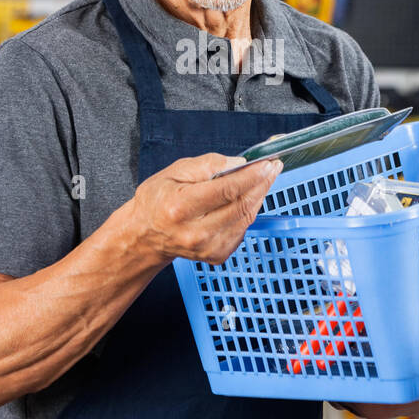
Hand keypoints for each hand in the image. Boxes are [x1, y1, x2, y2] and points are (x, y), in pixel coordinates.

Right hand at [125, 154, 281, 266]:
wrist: (146, 235)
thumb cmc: (157, 200)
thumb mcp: (174, 171)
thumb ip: (207, 165)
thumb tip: (238, 164)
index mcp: (180, 207)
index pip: (226, 190)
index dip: (251, 176)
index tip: (267, 163)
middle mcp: (196, 232)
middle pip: (241, 205)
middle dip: (262, 183)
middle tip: (273, 167)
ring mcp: (208, 248)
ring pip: (247, 218)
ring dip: (258, 196)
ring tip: (261, 179)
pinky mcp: (217, 255)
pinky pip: (243, 229)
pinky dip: (248, 212)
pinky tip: (244, 199)